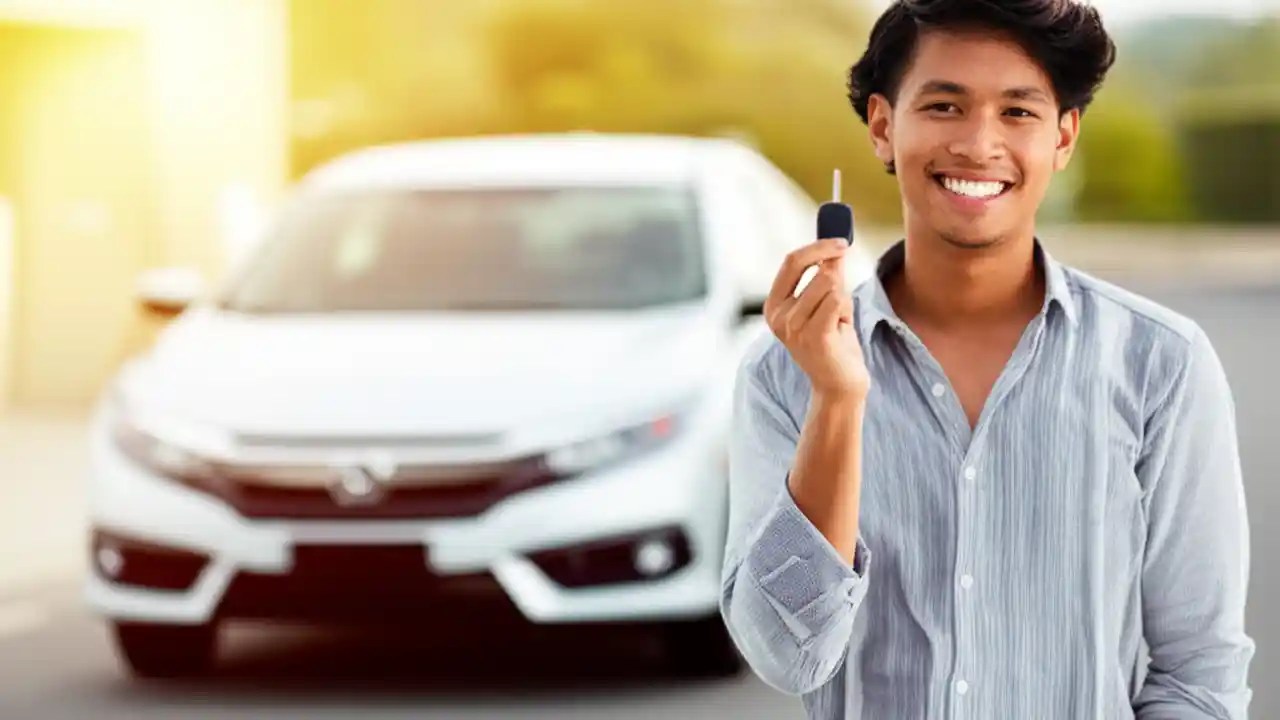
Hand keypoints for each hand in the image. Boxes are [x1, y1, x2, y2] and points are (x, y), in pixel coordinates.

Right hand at [763, 237, 870, 401]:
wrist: (839, 385)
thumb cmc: (834, 344)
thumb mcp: (828, 304)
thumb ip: (827, 276)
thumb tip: (835, 247)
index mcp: (774, 305)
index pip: (791, 262)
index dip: (817, 247)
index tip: (841, 241)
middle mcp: (778, 316)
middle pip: (813, 269)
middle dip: (835, 270)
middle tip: (846, 276)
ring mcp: (794, 328)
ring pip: (829, 285)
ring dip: (843, 298)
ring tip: (839, 319)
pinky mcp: (814, 336)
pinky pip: (837, 300)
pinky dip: (846, 309)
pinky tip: (842, 328)